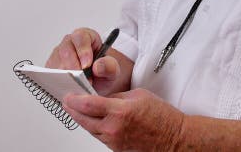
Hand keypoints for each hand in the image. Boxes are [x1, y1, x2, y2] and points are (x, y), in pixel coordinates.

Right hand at [45, 27, 126, 95]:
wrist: (96, 83)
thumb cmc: (103, 72)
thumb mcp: (112, 70)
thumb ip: (110, 66)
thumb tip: (97, 66)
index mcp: (85, 37)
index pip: (81, 37)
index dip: (83, 50)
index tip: (87, 65)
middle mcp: (69, 43)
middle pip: (65, 50)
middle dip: (73, 67)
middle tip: (81, 81)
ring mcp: (58, 55)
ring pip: (56, 62)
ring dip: (64, 76)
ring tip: (75, 88)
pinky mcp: (51, 68)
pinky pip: (50, 74)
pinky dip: (57, 83)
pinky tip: (66, 91)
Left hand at [63, 88, 184, 151]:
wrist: (173, 138)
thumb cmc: (161, 116)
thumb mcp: (138, 95)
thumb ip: (117, 96)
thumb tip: (102, 98)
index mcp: (120, 111)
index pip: (88, 104)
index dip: (74, 99)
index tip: (69, 94)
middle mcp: (114, 128)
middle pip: (83, 119)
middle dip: (72, 109)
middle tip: (67, 102)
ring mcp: (114, 141)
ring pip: (90, 129)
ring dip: (81, 119)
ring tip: (76, 110)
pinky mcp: (115, 149)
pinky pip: (99, 136)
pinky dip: (93, 128)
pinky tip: (92, 120)